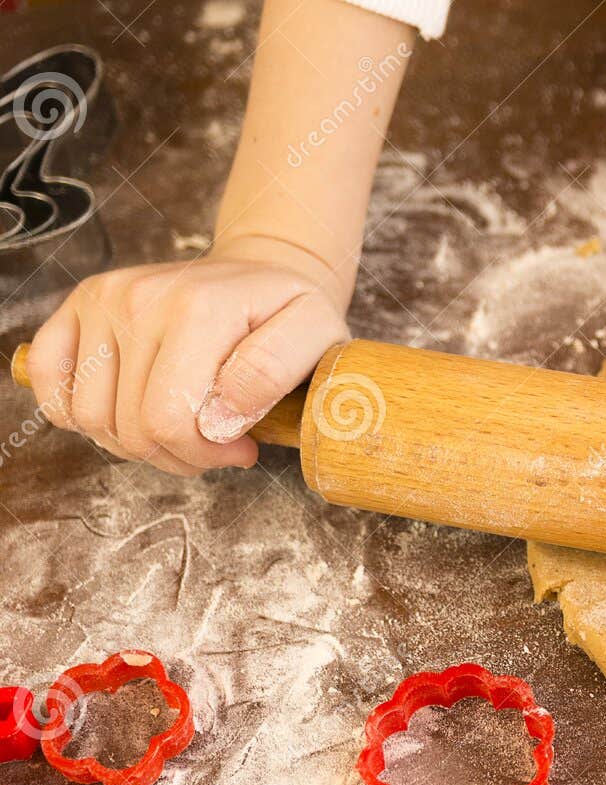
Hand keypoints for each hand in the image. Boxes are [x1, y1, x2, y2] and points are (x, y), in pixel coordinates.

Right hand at [25, 246, 347, 475]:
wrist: (262, 270)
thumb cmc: (289, 312)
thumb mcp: (317, 334)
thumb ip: (274, 372)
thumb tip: (221, 416)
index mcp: (199, 310)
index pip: (170, 420)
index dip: (207, 455)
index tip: (243, 448)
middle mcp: (140, 299)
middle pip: (131, 427)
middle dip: (179, 456)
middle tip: (216, 447)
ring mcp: (104, 299)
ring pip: (91, 417)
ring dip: (136, 445)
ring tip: (182, 430)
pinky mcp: (82, 305)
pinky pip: (50, 381)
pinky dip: (79, 415)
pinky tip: (128, 416)